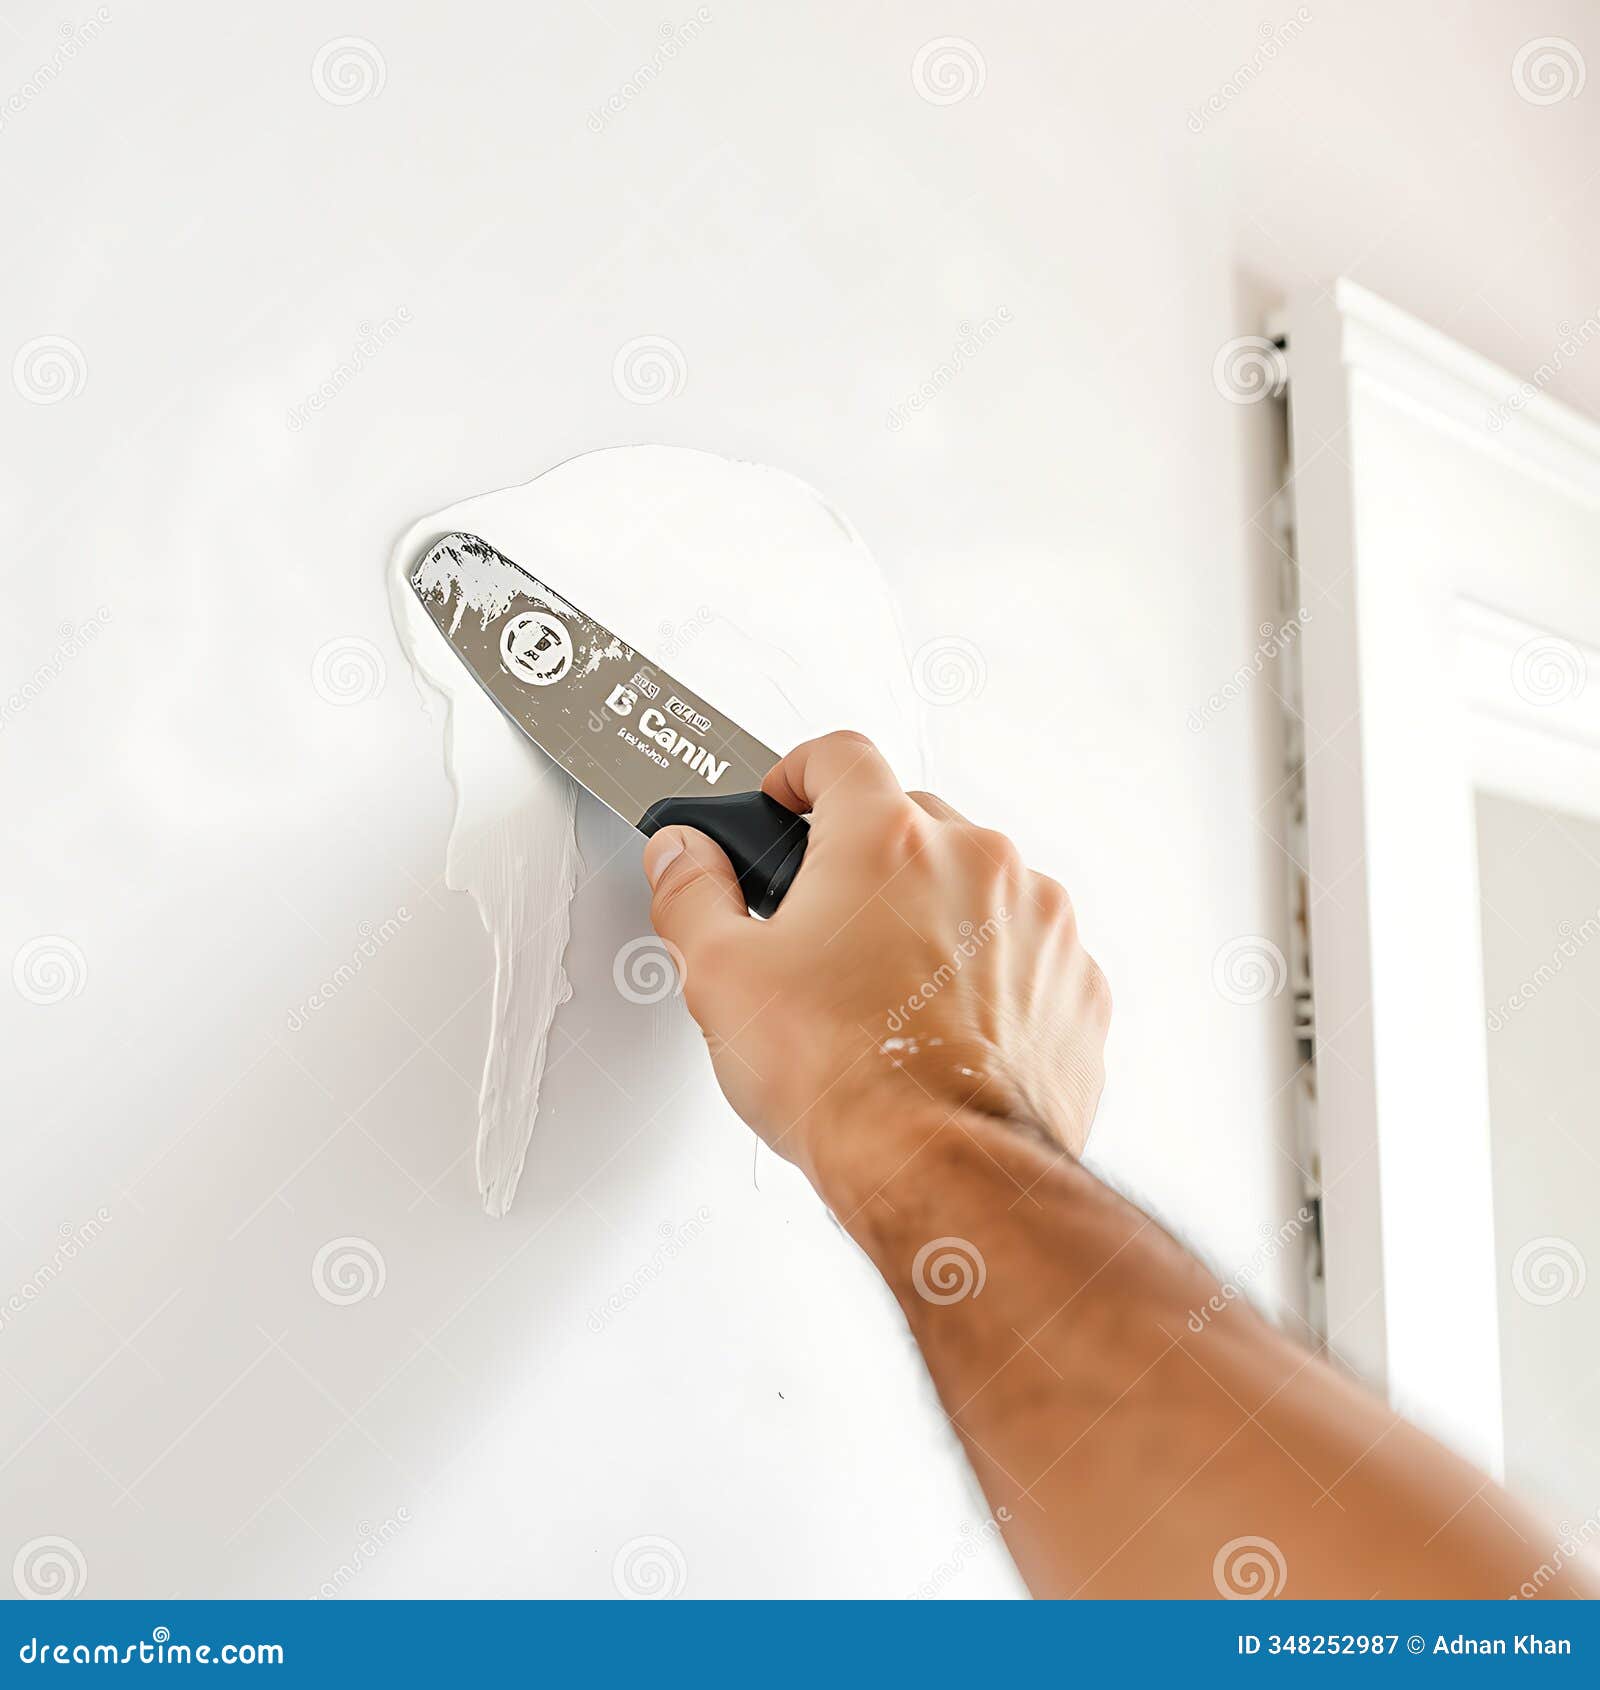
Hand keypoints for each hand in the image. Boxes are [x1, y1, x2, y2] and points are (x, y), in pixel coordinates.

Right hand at [641, 730, 1110, 1181]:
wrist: (945, 1171)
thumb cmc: (845, 1082)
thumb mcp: (721, 978)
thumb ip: (692, 893)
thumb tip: (683, 855)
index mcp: (886, 840)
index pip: (840, 754)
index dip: (802, 771)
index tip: (789, 799)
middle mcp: (977, 860)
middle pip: (913, 819)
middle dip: (867, 857)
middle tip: (828, 924)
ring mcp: (1039, 919)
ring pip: (977, 884)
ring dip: (936, 913)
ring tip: (890, 991)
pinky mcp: (1077, 982)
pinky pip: (1027, 950)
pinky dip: (991, 971)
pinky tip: (947, 1025)